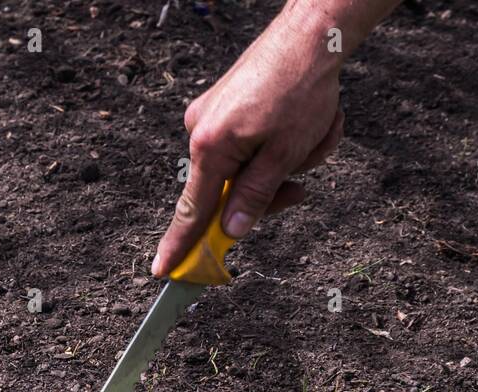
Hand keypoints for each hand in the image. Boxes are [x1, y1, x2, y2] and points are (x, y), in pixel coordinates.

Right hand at [151, 17, 343, 276]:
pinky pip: (251, 144)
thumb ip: (256, 196)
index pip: (192, 211)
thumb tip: (232, 231)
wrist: (311, 34)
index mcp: (211, 148)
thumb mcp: (286, 154)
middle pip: (228, 193)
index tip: (163, 271)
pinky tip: (305, 121)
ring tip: (314, 133)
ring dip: (286, 161)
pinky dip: (281, 142)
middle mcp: (201, 132)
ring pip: (248, 168)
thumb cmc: (301, 89)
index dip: (180, 245)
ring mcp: (210, 117)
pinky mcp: (224, 106)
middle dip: (270, 190)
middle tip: (301, 185)